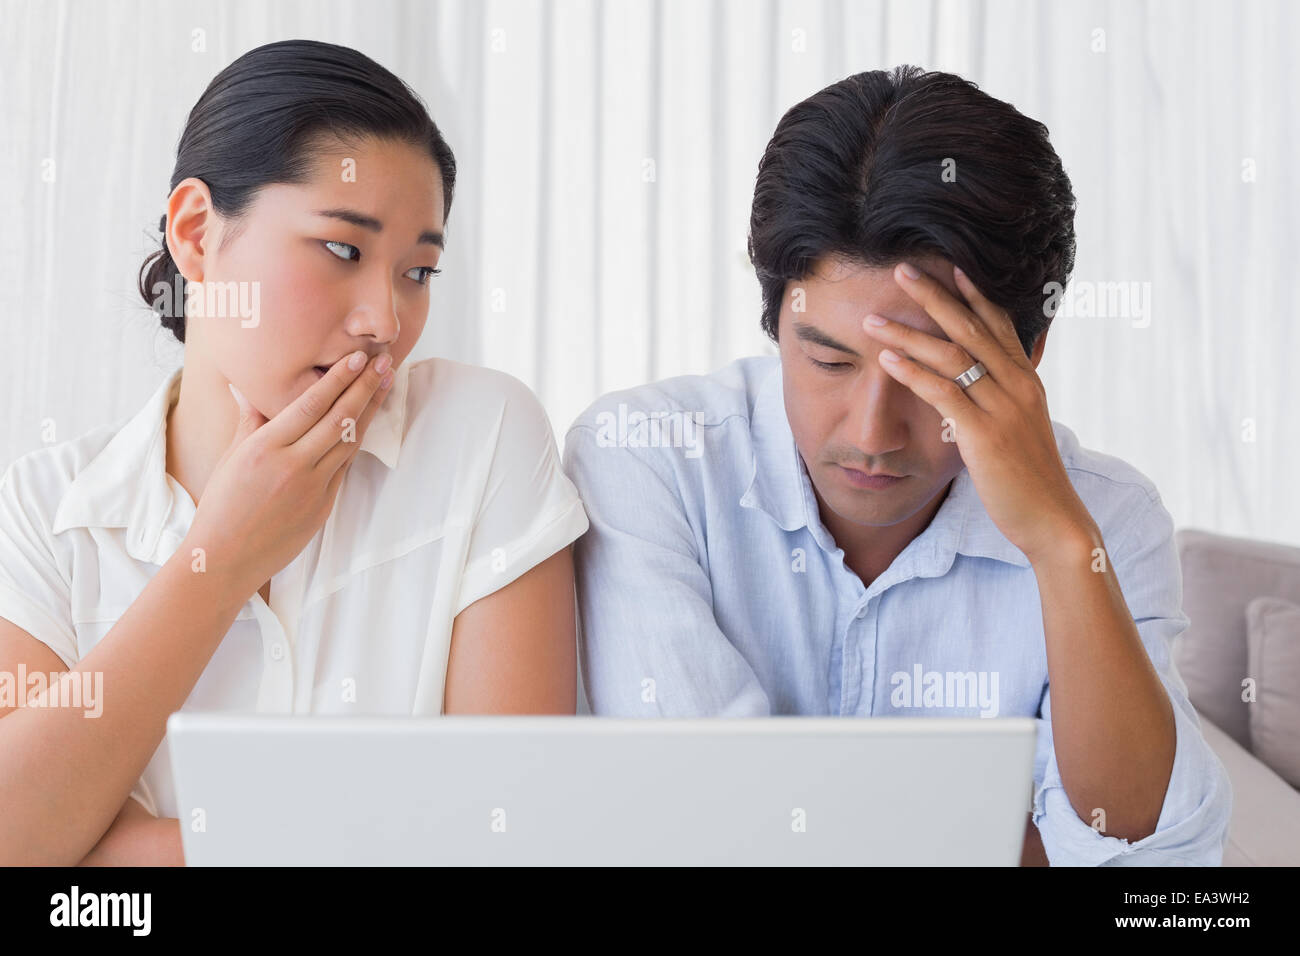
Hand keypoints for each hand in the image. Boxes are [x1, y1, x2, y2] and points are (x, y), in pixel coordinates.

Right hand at [183, 350, 393, 600]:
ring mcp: (312, 488)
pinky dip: (357, 442)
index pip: (311, 404)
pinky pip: (344, 467)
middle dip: (365, 387)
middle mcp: (292, 466)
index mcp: (264, 448)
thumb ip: (249, 420)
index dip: (339, 379)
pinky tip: (368, 422)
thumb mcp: (231, 458)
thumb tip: (246, 387)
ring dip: (371, 411)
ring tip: (387, 385)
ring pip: (350, 442)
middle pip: (339, 419)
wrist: (225, 559)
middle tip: (384, 362)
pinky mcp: (324, 507)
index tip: (359, 358)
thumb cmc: (222, 505)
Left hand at [860, 262, 1093, 562]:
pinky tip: (886, 359)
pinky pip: (943, 393)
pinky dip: (912, 372)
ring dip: (908, 333)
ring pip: (951, 356)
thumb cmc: (1030, 480)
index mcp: (1026, 381)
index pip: (998, 325)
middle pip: (971, 328)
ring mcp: (1002, 408)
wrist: (1052, 520)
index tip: (951, 267)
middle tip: (902, 270)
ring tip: (873, 318)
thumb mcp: (1020, 430)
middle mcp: (1017, 386)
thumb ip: (1002, 403)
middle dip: (934, 296)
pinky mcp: (984, 435)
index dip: (974, 295)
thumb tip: (981, 389)